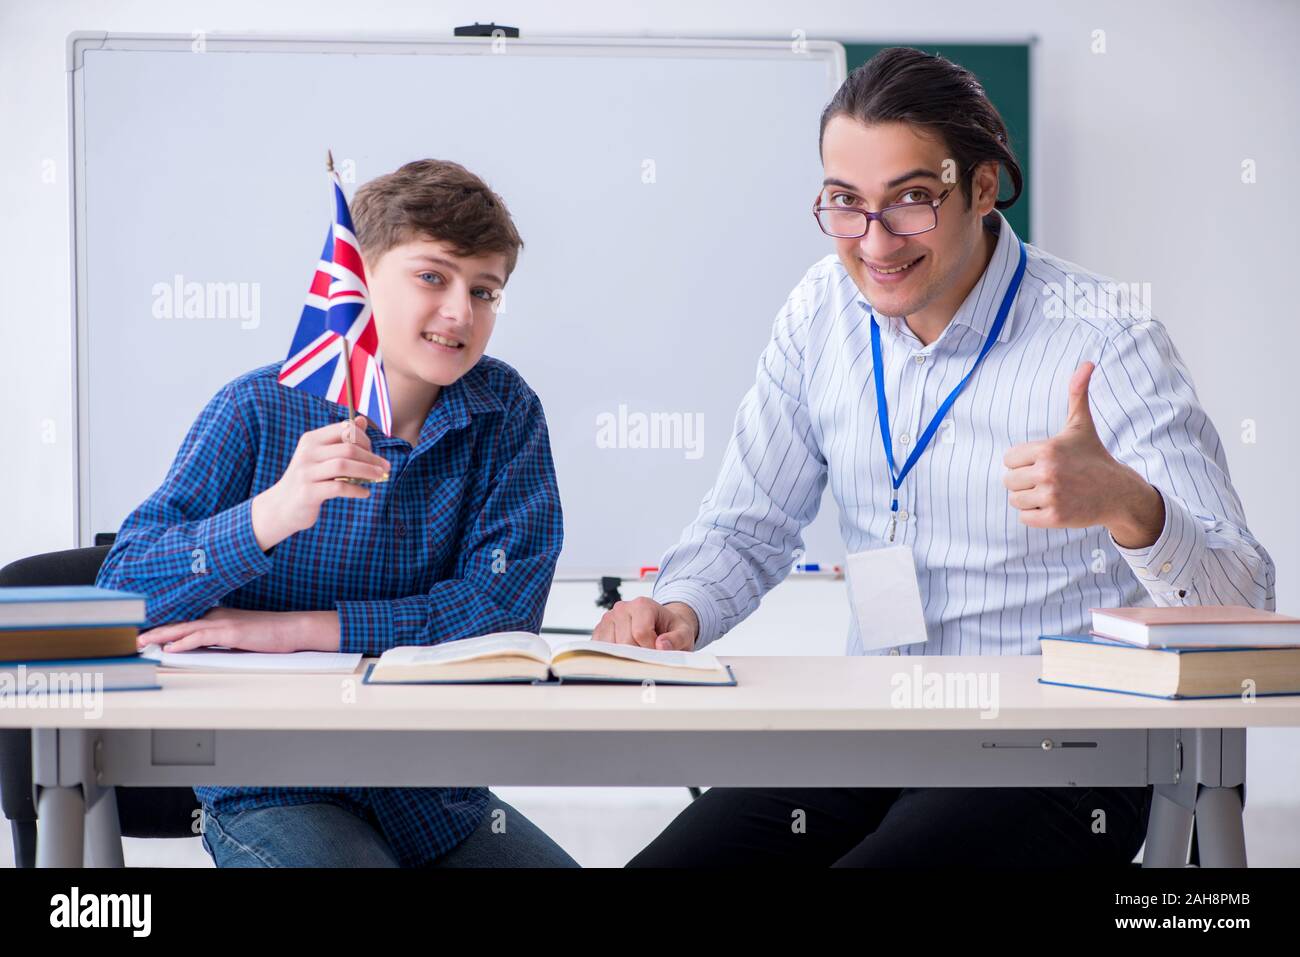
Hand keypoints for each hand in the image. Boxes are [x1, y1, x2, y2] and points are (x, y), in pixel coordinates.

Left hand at [136, 607, 336, 653]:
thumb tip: (197, 647)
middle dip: (153, 630)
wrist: (292, 629)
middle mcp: (216, 615)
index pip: (183, 620)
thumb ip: (217, 639)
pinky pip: (202, 637)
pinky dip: (184, 642)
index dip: (161, 626)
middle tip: (132, 638)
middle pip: (178, 622)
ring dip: (160, 636)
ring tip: (141, 642)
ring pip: (184, 628)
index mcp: (216, 616)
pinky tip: (170, 648)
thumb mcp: (238, 636)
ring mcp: (223, 623)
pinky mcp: (231, 633)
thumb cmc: (269, 634)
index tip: (142, 633)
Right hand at [251, 415, 389, 550]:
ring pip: (344, 466)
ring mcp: (306, 472)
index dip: (364, 438)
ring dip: (368, 471)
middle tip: (385, 467)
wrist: (282, 506)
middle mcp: (307, 453)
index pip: (344, 429)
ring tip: (380, 478)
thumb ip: (341, 440)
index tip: (372, 451)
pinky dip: (356, 489)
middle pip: (348, 448)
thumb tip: (362, 420)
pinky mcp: (308, 492)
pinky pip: (339, 487)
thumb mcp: (321, 456)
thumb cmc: (309, 478)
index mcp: (311, 440)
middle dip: (371, 457)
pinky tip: (365, 493)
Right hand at [592, 597, 698, 650]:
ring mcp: (609, 618)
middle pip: (625, 641)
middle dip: (638, 653)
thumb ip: (676, 639)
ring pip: (611, 647)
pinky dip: (613, 655)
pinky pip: (601, 648)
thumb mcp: (683, 633)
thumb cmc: (671, 629)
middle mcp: (622, 608)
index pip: (640, 633)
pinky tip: (626, 652)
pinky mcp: (600, 629)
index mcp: (642, 605)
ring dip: (625, 655)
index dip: (650, 648)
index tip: (658, 650)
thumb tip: (661, 646)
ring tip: (638, 649)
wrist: (662, 624)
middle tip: (649, 653)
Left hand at [1002, 361, 1163, 546]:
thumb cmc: (1094, 457)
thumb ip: (1077, 394)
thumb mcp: (1081, 426)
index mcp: (1047, 449)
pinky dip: (1035, 515)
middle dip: (1025, 481)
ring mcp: (1051, 496)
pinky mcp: (1055, 517)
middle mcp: (1047, 472)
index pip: (1008, 459)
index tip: (1044, 462)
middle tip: (1050, 479)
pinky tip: (1055, 506)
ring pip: (1015, 500)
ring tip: (1053, 492)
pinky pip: (1024, 518)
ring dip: (1030, 499)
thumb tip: (1087, 363)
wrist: (1119, 492)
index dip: (1023, 462)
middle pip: (1009, 481)